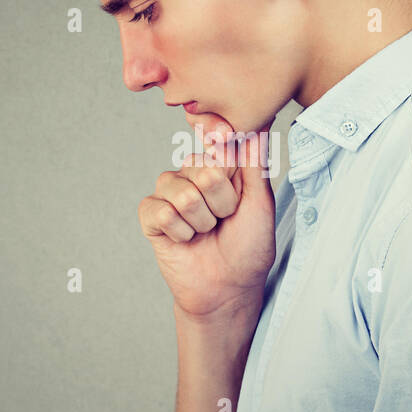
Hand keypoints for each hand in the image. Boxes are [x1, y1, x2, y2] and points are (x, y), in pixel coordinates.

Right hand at [137, 112, 276, 317]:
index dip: (230, 168)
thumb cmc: (248, 247)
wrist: (229, 288)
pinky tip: (186, 241)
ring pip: (183, 193)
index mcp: (220, 165)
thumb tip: (259, 122)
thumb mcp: (261, 202)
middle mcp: (192, 172)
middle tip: (224, 220)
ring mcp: (169, 192)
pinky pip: (163, 212)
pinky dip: (182, 233)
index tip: (237, 189)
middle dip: (222, 203)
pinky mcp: (151, 215)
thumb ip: (255, 161)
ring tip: (206, 232)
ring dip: (202, 222)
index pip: (220, 143)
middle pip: (205, 168)